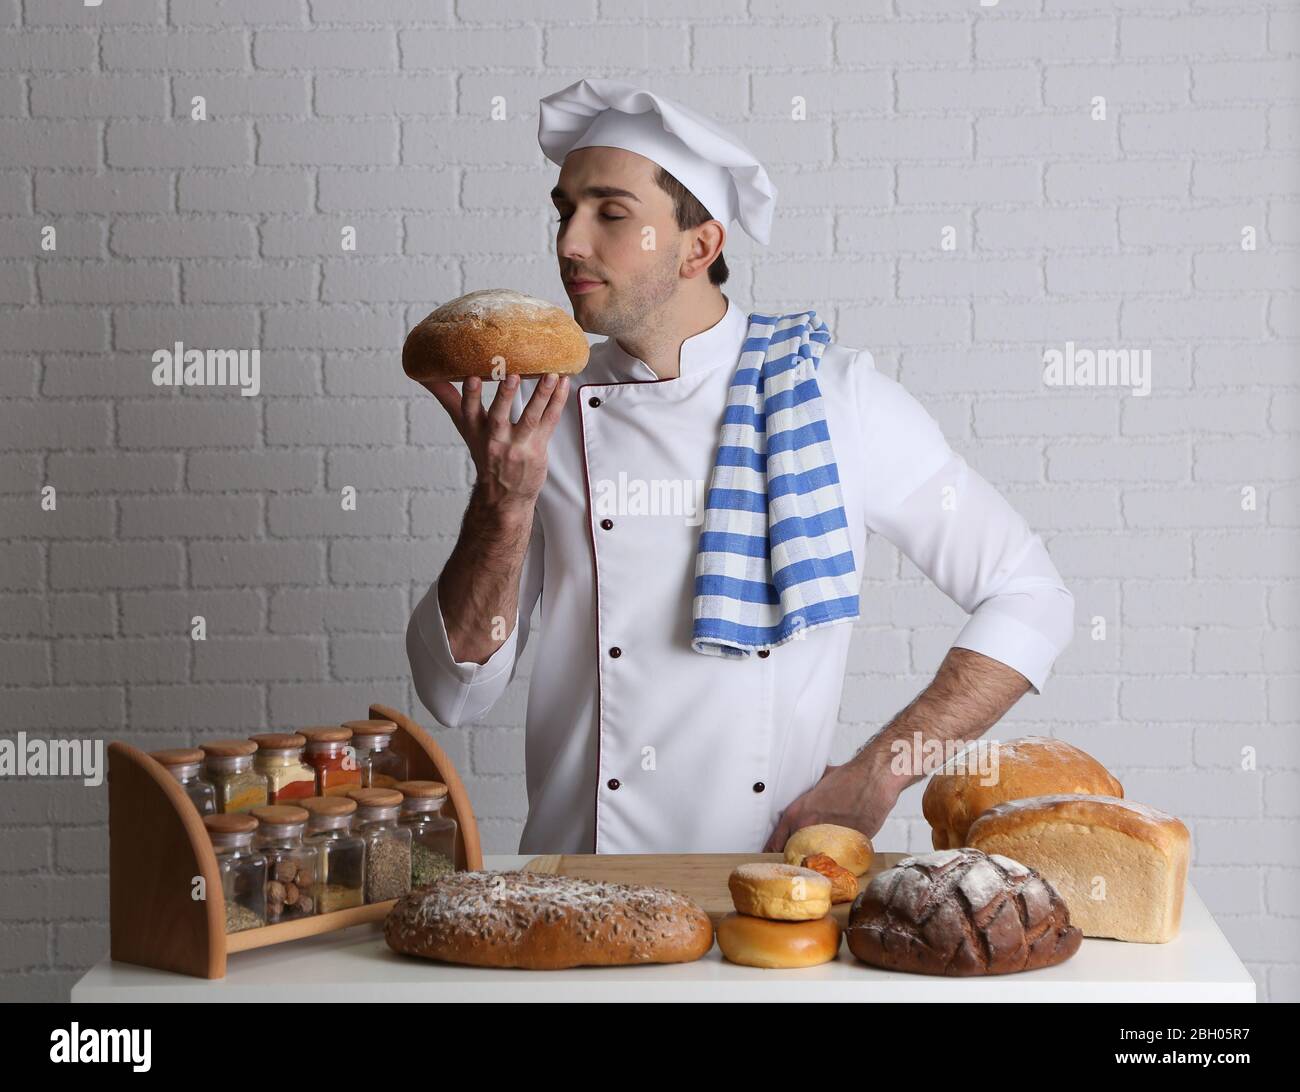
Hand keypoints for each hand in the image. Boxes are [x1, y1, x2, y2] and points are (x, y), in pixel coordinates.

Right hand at [423, 372, 569, 511]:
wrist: (504, 495)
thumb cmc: (485, 453)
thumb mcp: (465, 428)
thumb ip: (448, 398)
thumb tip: (425, 374)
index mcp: (475, 431)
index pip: (469, 412)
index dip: (470, 395)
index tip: (471, 378)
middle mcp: (495, 439)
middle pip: (500, 415)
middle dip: (505, 395)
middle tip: (512, 375)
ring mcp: (518, 445)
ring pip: (530, 417)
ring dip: (541, 395)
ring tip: (551, 376)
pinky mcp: (537, 448)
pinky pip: (549, 421)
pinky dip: (558, 402)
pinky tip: (564, 384)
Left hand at [762, 757, 898, 852]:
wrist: (873, 780)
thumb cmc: (848, 778)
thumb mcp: (817, 782)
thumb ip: (807, 795)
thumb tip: (804, 793)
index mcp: (796, 814)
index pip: (773, 844)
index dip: (772, 853)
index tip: (772, 858)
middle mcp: (808, 829)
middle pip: (792, 855)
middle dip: (794, 858)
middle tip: (798, 859)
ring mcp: (826, 840)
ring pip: (815, 860)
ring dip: (817, 860)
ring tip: (821, 857)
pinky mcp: (847, 847)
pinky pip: (838, 858)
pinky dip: (838, 858)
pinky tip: (841, 852)